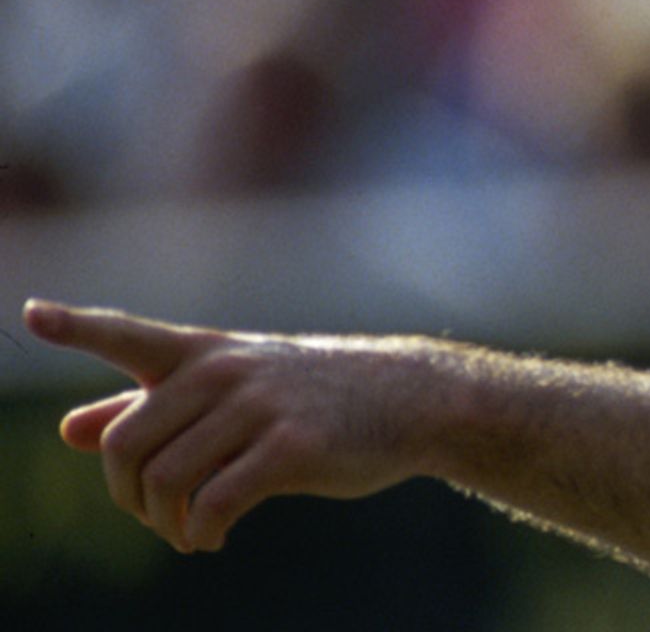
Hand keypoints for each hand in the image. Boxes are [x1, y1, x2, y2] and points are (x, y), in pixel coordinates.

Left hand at [23, 300, 430, 552]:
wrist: (410, 400)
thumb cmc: (314, 397)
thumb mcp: (233, 392)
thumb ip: (153, 408)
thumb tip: (68, 430)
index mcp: (204, 353)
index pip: (128, 335)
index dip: (77, 327)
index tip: (32, 313)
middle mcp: (224, 371)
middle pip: (125, 445)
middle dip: (127, 497)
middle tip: (153, 516)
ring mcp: (259, 406)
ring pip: (166, 480)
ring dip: (164, 524)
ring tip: (188, 534)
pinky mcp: (292, 446)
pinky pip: (213, 502)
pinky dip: (200, 533)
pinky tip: (213, 539)